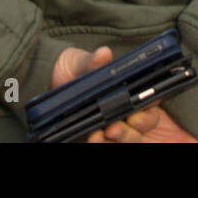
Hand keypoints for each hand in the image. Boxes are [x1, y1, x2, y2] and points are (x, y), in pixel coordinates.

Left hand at [50, 46, 197, 142]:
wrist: (47, 82)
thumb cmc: (72, 69)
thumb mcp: (80, 62)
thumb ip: (92, 61)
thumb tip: (103, 53)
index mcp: (128, 89)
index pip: (149, 98)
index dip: (150, 104)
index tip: (142, 105)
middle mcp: (124, 109)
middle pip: (144, 123)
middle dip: (138, 125)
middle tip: (127, 121)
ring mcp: (112, 126)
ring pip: (130, 137)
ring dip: (122, 136)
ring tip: (108, 131)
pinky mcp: (97, 137)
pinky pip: (106, 144)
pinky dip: (102, 143)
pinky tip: (94, 138)